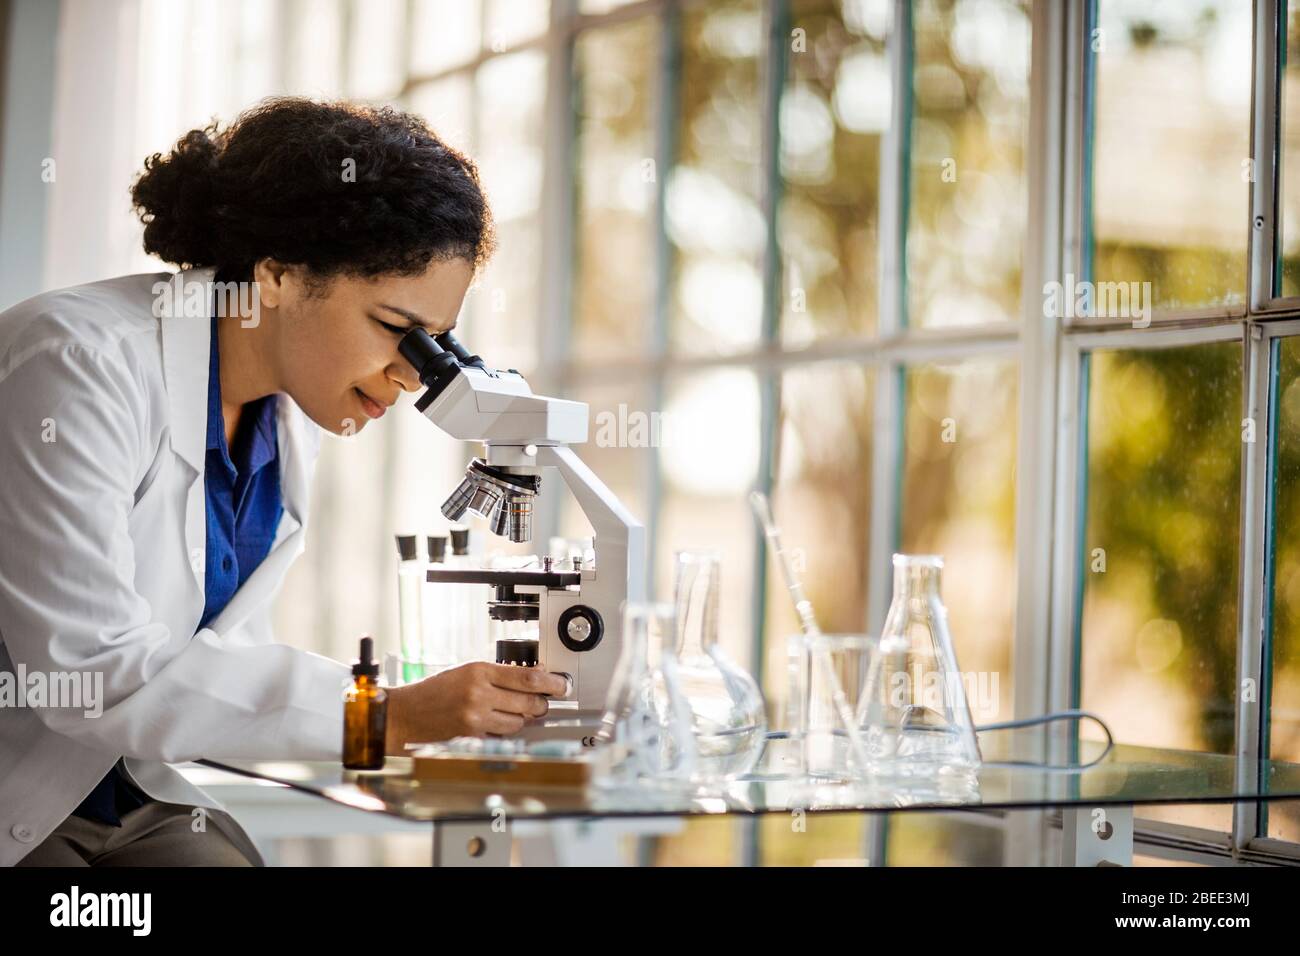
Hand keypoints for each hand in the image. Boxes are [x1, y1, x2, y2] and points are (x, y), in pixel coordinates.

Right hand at [385, 662, 568, 752]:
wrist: (405, 714)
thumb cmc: (435, 692)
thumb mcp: (467, 672)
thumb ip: (500, 675)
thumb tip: (536, 677)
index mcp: (479, 671)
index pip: (528, 678)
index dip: (552, 683)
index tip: (562, 685)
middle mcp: (478, 694)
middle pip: (529, 702)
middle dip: (541, 703)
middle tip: (543, 701)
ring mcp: (475, 718)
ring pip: (519, 722)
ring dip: (523, 719)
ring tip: (513, 711)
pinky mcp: (472, 737)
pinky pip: (502, 736)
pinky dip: (506, 731)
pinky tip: (498, 723)